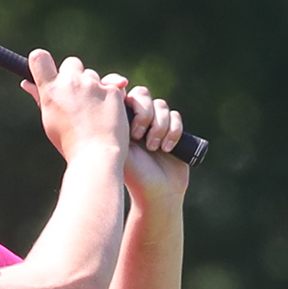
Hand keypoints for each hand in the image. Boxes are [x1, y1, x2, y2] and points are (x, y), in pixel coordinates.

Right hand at [19, 50, 128, 163]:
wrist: (96, 157)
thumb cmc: (70, 143)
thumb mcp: (50, 120)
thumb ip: (40, 98)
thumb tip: (26, 83)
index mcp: (51, 90)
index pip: (39, 58)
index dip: (41, 62)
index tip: (45, 70)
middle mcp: (71, 82)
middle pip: (71, 63)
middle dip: (74, 75)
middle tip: (77, 97)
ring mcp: (93, 85)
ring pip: (93, 75)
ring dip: (93, 87)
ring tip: (94, 112)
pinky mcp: (112, 90)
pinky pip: (112, 84)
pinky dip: (111, 95)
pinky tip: (109, 112)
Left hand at [103, 74, 190, 205]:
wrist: (157, 193)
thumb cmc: (133, 175)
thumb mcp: (119, 149)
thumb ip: (114, 126)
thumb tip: (112, 100)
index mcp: (120, 121)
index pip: (124, 95)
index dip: (130, 105)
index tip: (131, 130)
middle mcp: (137, 119)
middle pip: (142, 94)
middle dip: (145, 114)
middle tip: (139, 137)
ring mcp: (156, 124)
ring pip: (161, 105)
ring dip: (159, 126)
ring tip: (154, 148)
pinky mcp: (173, 130)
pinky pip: (175, 116)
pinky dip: (173, 130)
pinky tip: (167, 149)